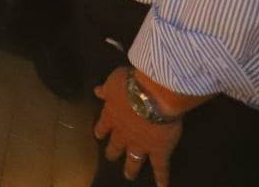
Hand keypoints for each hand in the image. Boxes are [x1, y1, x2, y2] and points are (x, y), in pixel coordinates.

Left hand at [94, 67, 182, 186]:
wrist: (152, 96)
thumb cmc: (132, 83)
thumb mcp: (114, 81)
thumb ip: (106, 89)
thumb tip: (97, 91)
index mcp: (111, 115)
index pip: (103, 125)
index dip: (100, 130)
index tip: (98, 135)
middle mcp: (123, 133)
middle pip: (115, 145)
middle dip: (112, 152)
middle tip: (110, 158)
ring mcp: (140, 145)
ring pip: (133, 160)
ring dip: (130, 168)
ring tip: (129, 175)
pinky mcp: (158, 151)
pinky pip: (160, 167)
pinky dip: (161, 178)